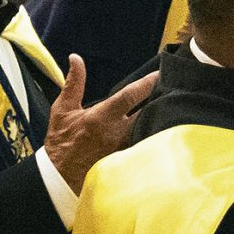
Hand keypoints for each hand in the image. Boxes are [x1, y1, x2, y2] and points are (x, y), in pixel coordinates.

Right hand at [44, 55, 157, 191]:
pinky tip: (161, 127)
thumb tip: (76, 58)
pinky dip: (154, 132)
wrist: (61, 175)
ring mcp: (126, 146)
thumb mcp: (63, 109)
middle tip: (172, 88)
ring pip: (150, 127)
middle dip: (160, 98)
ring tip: (170, 106)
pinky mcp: (130, 158)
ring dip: (158, 116)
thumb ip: (73, 83)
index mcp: (101, 117)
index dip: (147, 83)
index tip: (160, 74)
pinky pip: (147, 142)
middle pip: (148, 111)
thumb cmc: (61, 141)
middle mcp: (117, 132)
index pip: (130, 96)